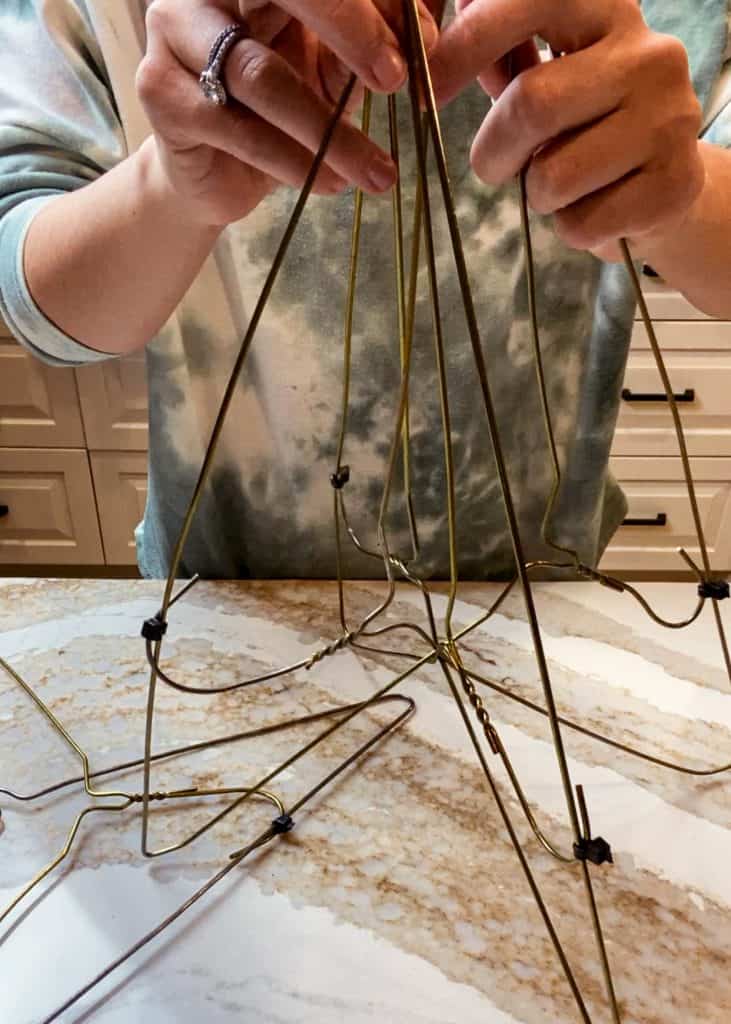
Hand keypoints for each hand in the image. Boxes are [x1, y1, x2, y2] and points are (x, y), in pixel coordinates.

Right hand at [137, 0, 438, 228]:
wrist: (218, 173)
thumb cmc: (284, 111)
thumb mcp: (338, 71)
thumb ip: (372, 45)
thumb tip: (424, 38)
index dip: (368, 2)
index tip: (421, 46)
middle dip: (348, 29)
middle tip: (394, 81)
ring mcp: (174, 32)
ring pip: (261, 75)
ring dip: (327, 131)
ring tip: (377, 172)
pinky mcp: (158, 91)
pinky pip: (235, 128)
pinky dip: (291, 162)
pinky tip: (332, 184)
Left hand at [428, 0, 704, 260]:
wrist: (663, 179)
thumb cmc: (587, 124)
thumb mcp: (546, 75)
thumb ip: (499, 56)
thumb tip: (434, 50)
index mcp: (608, 9)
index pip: (527, 4)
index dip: (466, 47)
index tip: (429, 91)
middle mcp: (649, 54)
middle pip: (532, 104)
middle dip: (493, 152)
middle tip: (493, 167)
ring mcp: (670, 119)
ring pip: (554, 177)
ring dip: (536, 196)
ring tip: (559, 185)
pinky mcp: (675, 184)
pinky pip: (583, 224)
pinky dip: (571, 229)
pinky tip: (594, 208)